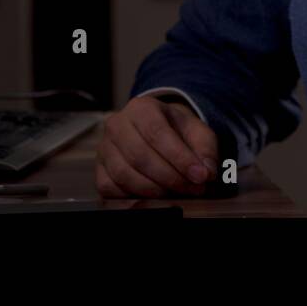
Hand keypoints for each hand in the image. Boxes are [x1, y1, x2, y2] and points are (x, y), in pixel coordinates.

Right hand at [95, 95, 218, 197]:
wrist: (157, 132)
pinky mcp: (99, 170)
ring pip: (124, 174)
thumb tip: (206, 173)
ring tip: (177, 193)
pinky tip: (154, 198)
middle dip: (170, 178)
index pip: (156, 133)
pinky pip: (110, 188)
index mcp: (141, 108)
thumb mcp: (198, 133)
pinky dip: (132, 198)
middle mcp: (117, 124)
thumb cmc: (177, 133)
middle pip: (139, 156)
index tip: (200, 177)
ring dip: (154, 191)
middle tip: (193, 189)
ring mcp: (104, 148)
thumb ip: (206, 150)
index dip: (179, 158)